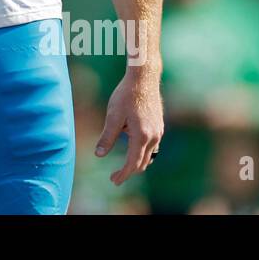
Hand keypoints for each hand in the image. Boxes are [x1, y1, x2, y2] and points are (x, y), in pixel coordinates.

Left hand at [96, 70, 163, 185]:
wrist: (144, 78)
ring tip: (123, 166)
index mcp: (141, 136)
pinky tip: (133, 148)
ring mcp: (159, 131)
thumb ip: (107, 137)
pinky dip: (142, 152)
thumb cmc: (126, 95)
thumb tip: (99, 155)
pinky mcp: (159, 126)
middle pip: (142, 162)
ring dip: (136, 162)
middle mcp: (153, 136)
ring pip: (149, 155)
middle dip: (129, 171)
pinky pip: (152, 146)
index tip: (113, 181)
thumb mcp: (113, 116)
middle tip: (114, 176)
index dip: (123, 174)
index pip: (133, 163)